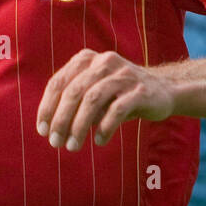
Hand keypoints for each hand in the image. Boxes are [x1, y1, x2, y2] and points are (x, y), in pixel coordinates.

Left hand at [36, 49, 175, 150]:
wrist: (163, 90)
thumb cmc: (117, 95)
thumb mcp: (92, 92)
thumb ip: (72, 103)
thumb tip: (50, 128)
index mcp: (86, 60)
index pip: (58, 83)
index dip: (47, 108)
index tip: (43, 131)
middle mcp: (104, 62)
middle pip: (74, 92)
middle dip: (61, 120)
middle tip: (55, 143)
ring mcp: (124, 75)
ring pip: (93, 100)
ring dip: (79, 126)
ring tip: (72, 146)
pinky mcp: (141, 90)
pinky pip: (117, 110)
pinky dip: (104, 128)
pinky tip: (99, 141)